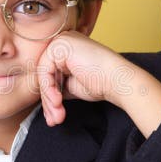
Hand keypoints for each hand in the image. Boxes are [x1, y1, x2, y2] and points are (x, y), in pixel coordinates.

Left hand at [35, 32, 160, 136]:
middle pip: (45, 75)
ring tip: (57, 116)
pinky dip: (49, 90)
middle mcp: (62, 41)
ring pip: (43, 75)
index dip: (49, 97)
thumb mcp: (71, 85)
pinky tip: (58, 102)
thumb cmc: (101, 83)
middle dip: (48, 101)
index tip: (52, 117)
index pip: (49, 74)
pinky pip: (45, 71)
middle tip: (53, 120)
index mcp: (65, 48)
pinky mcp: (60, 45)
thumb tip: (42, 97)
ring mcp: (61, 41)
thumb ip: (57, 85)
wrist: (118, 81)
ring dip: (49, 99)